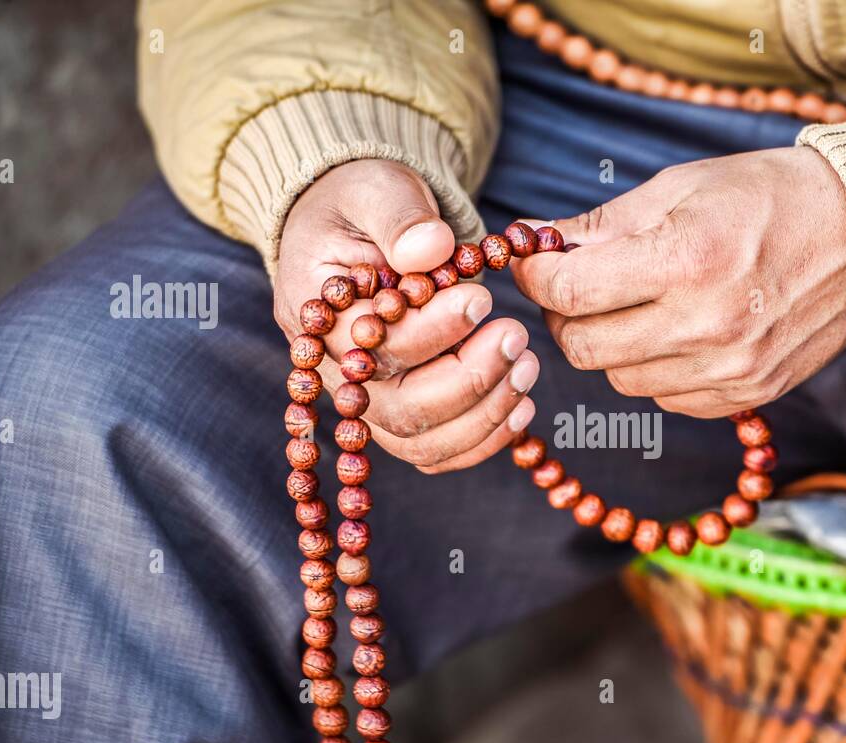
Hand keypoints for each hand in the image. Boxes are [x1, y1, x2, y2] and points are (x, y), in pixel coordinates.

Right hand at [276, 159, 537, 471]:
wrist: (362, 225)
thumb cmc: (366, 205)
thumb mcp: (376, 189)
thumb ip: (400, 216)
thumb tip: (431, 248)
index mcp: (317, 314)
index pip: (373, 346)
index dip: (432, 331)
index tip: (481, 299)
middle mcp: (336, 371)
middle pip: (399, 410)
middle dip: (468, 381)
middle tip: (516, 336)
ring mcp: (367, 401)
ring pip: (421, 443)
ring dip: (485, 415)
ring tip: (527, 366)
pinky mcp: (399, 414)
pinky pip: (437, 451)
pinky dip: (483, 439)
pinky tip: (522, 405)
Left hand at [509, 148, 845, 417]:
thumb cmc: (771, 197)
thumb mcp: (681, 188)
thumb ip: (603, 225)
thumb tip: (536, 244)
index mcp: (686, 261)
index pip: (569, 291)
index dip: (537, 275)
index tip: (534, 261)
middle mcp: (705, 325)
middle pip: (584, 348)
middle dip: (564, 315)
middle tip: (575, 287)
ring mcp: (728, 369)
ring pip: (620, 381)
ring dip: (609, 344)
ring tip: (632, 305)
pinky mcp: (747, 394)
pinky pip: (665, 398)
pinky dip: (652, 370)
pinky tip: (673, 332)